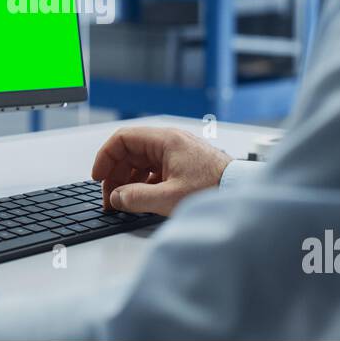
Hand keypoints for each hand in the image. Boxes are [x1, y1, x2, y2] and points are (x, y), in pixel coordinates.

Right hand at [90, 127, 233, 216]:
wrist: (241, 192)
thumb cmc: (214, 189)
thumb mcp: (169, 198)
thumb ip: (136, 198)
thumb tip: (116, 198)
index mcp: (166, 140)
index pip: (123, 139)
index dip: (105, 157)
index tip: (98, 177)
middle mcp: (170, 142)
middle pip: (130, 152)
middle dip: (115, 174)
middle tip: (110, 198)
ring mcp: (176, 153)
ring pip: (141, 162)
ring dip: (128, 180)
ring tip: (123, 202)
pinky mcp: (183, 165)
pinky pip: (153, 170)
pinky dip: (142, 183)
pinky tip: (141, 199)